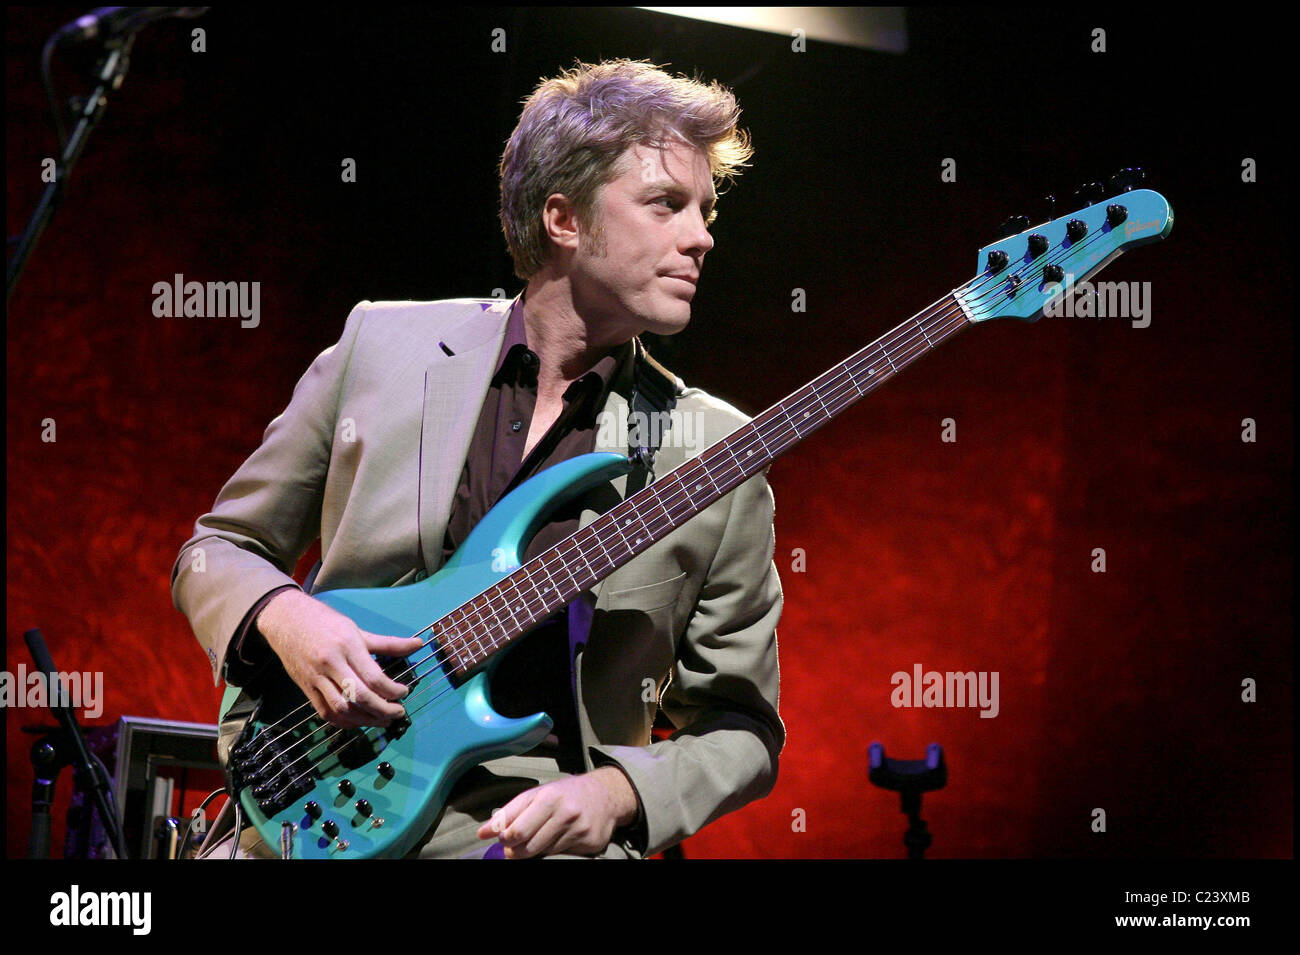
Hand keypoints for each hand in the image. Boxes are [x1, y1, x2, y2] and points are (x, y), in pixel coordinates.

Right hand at [256, 589, 424, 727]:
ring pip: (342, 708)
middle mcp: (331, 663)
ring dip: (366, 720)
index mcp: (347, 645)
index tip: (404, 693)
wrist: (285, 619)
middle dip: (383, 709)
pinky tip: (359, 721)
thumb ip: (388, 643)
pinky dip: (344, 721)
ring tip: (383, 720)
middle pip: (359, 696)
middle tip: (398, 712)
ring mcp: (316, 678)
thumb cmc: (324, 622)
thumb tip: (418, 644)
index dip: (392, 690)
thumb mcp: (357, 629)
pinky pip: (326, 712)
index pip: (374, 677)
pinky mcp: (305, 689)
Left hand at [476, 766, 638, 857]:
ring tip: (540, 836)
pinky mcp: (590, 844)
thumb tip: (482, 833)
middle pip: (529, 847)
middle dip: (517, 850)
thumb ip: (508, 813)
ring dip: (536, 850)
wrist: (606, 795)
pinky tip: (559, 838)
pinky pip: (562, 855)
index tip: (504, 839)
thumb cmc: (565, 793)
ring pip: (544, 853)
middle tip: (516, 845)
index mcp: (549, 798)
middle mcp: (566, 814)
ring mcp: (579, 831)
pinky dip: (554, 850)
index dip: (506, 840)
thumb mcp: (536, 794)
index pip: (517, 831)